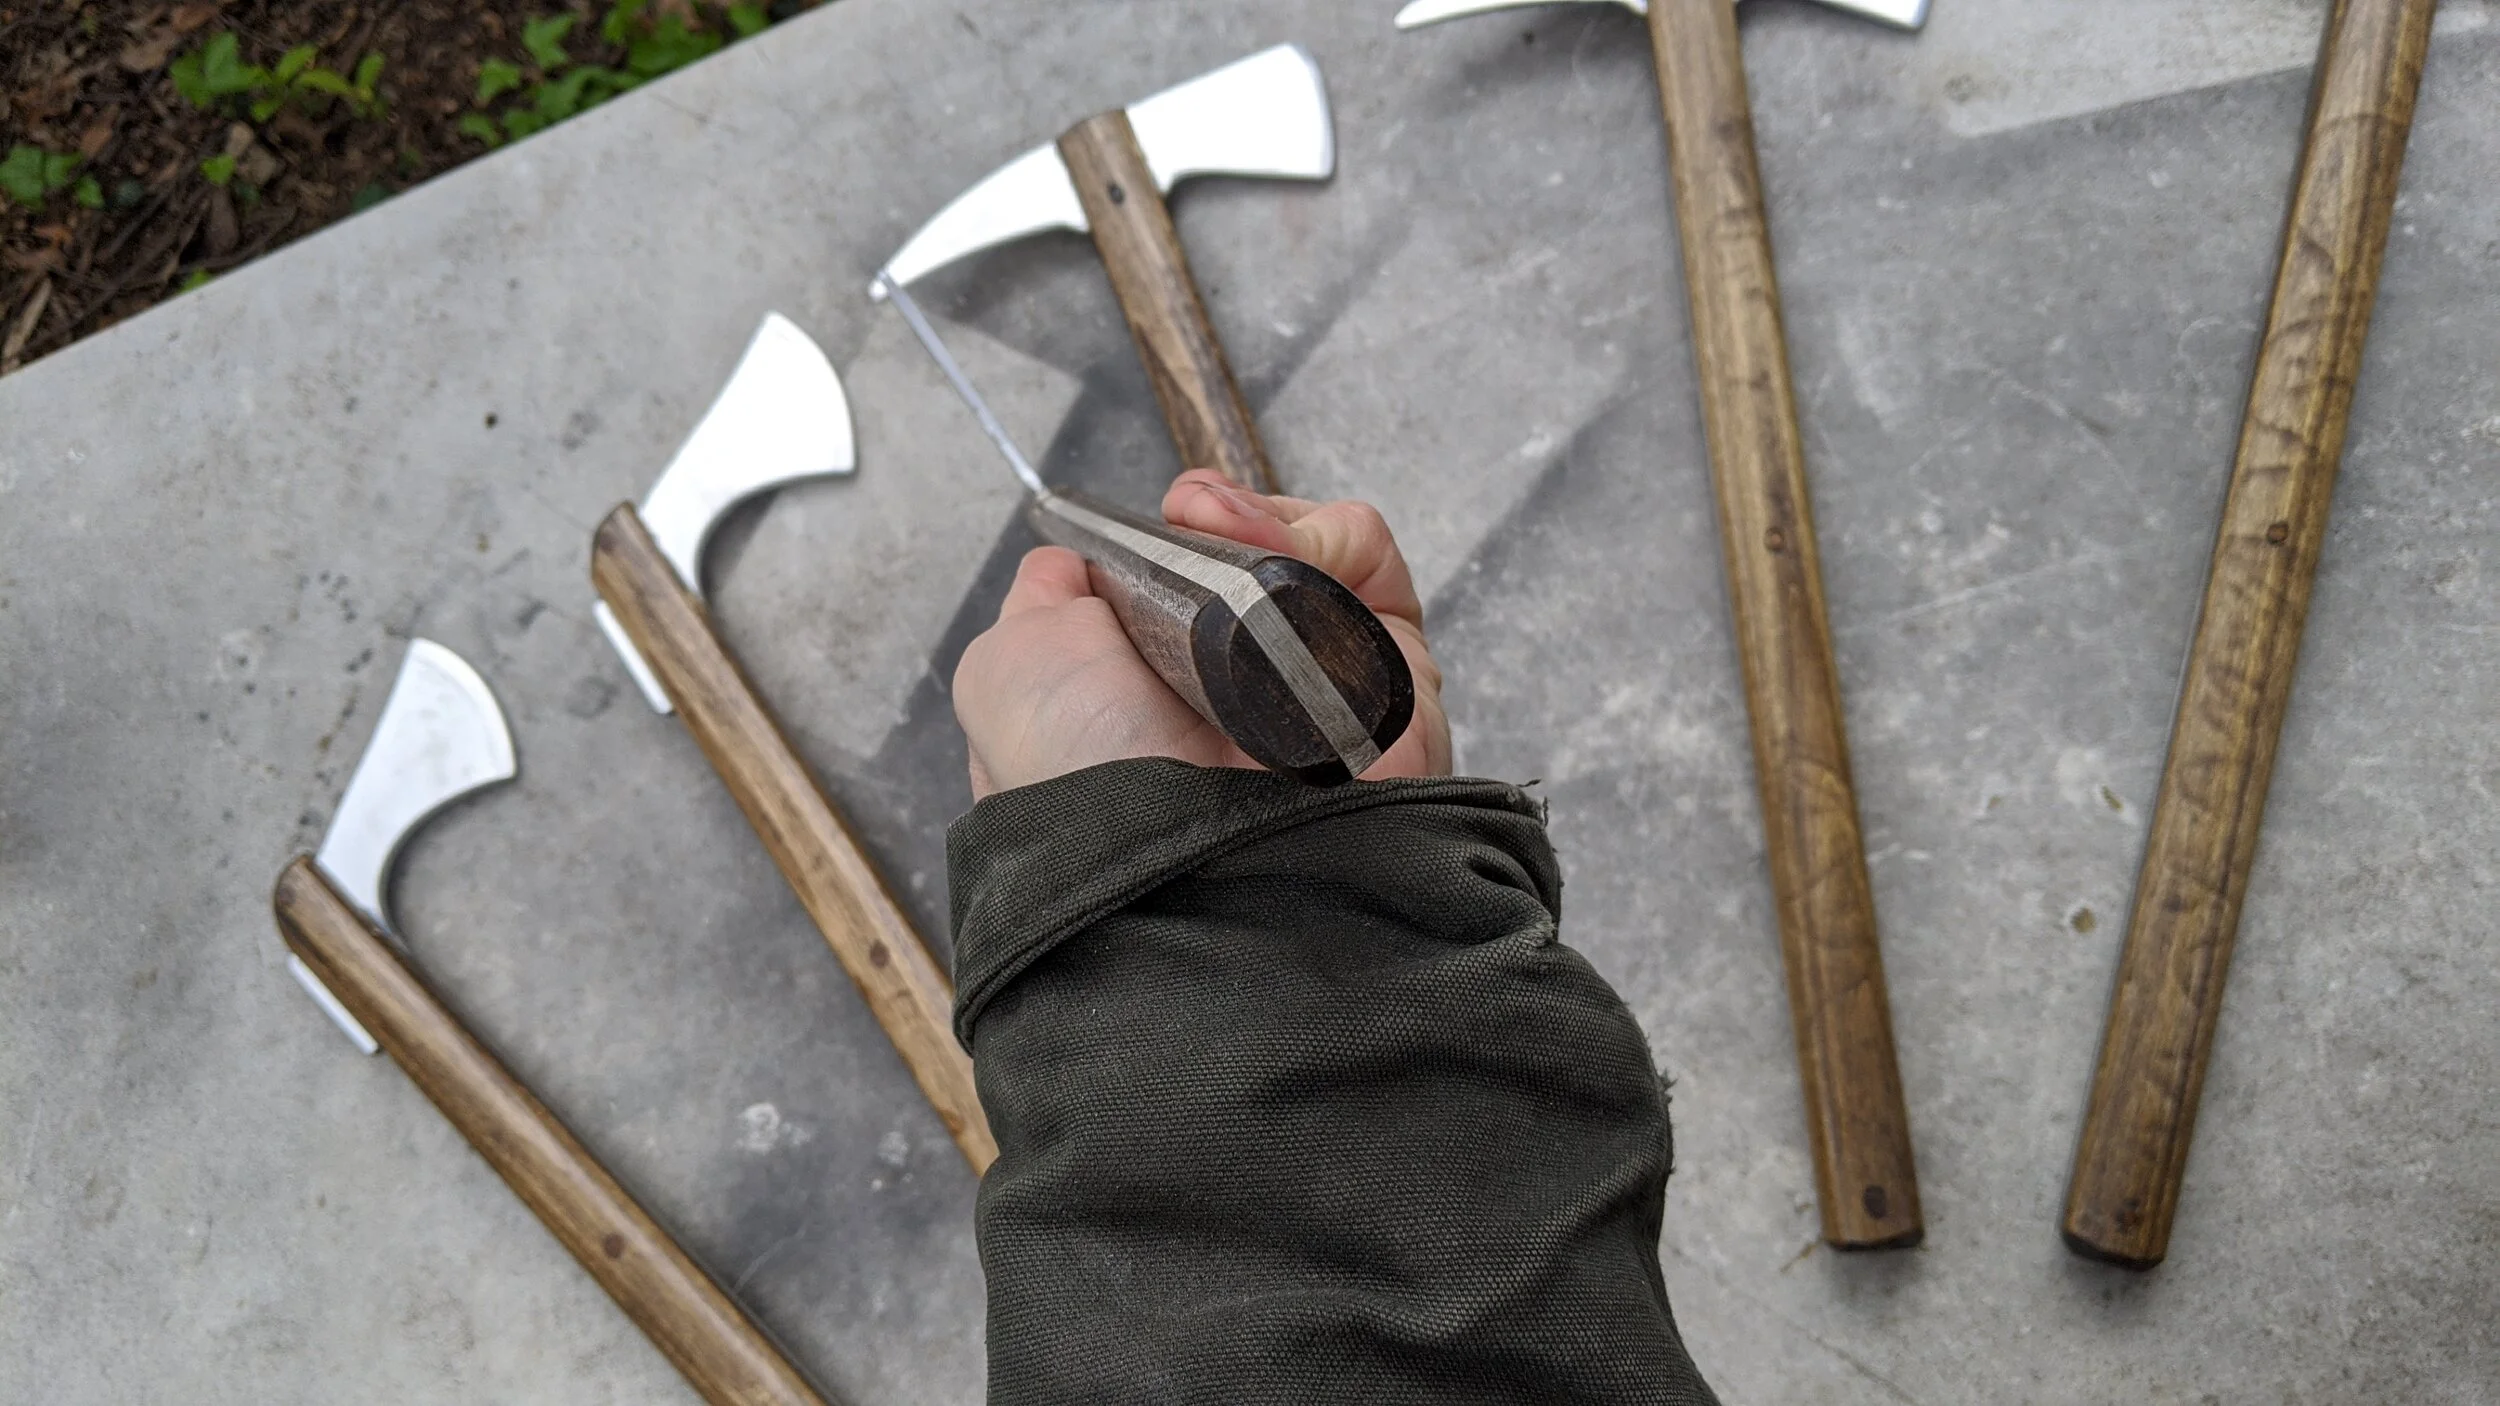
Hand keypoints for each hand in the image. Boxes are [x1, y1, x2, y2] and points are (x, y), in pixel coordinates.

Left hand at [953, 469, 1452, 799]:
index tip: (1162, 524)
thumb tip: (1069, 565)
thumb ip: (1040, 606)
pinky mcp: (1391, 673)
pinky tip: (1290, 573)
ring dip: (1266, 525)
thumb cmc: (1081, 767)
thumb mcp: (1005, 671)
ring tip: (1236, 551)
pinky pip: (1367, 561)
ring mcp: (1320, 679)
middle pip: (1255, 554)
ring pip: (1313, 549)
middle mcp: (1241, 687)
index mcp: (1156, 688)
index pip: (1187, 580)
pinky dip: (1329, 541)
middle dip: (1221, 518)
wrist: (1176, 845)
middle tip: (1193, 523)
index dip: (1178, 535)